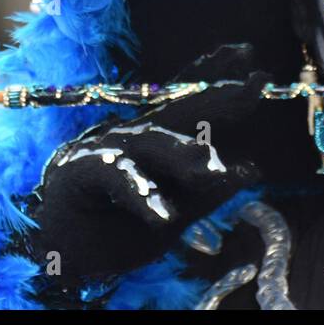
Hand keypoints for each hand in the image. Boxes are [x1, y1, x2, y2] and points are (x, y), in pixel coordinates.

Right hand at [23, 45, 308, 279]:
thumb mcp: (175, 215)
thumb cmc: (119, 227)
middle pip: (180, 107)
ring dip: (183, 153)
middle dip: (218, 94)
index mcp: (159, 138)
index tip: (259, 71)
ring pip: (153, 141)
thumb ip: (208, 194)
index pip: (193, 102)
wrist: (64, 253)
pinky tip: (161, 213)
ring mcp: (107, 147)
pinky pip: (116, 175)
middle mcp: (136, 134)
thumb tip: (253, 169)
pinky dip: (140, 194)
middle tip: (255, 86)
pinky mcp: (80, 169)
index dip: (222, 82)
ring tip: (211, 167)